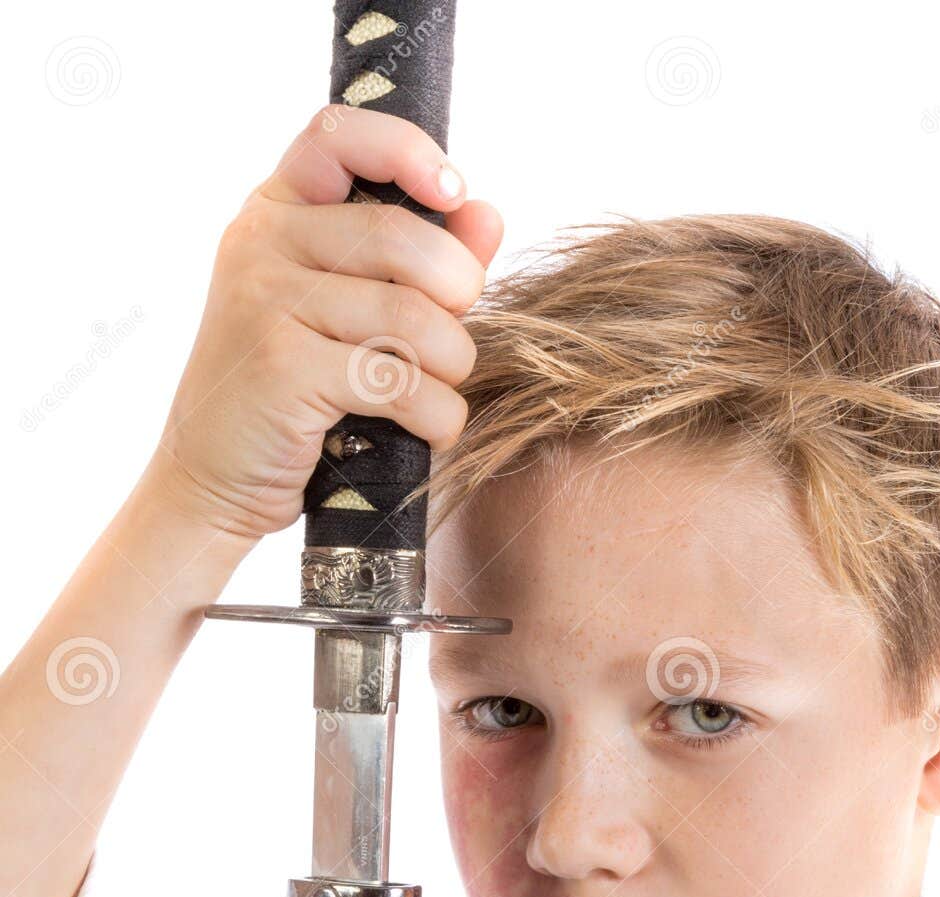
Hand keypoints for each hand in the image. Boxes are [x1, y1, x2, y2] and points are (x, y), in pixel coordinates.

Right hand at [148, 106, 504, 541]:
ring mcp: (265, 302)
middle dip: (458, 292)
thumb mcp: (348, 315)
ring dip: (454, 364)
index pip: (340, 135)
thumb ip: (415, 261)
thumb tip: (485, 214)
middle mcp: (262, 243)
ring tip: (443, 390)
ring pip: (411, 316)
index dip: (408, 151)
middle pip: (400, 236)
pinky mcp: (283, 368)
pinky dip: (439, 415)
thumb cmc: (292, 396)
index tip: (453, 192)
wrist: (215, 480)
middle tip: (456, 339)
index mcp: (276, 211)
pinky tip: (432, 429)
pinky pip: (400, 383)